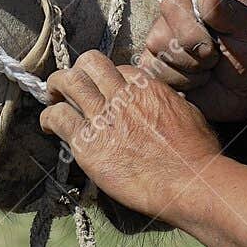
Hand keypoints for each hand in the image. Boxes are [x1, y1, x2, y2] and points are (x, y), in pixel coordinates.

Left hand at [40, 50, 223, 224]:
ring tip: (52, 96)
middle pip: (90, 63)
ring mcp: (103, 117)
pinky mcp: (88, 142)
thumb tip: (164, 101)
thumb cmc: (197, 156)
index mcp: (148, 87)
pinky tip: (49, 125)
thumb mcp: (190, 114)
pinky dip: (49, 118)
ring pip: (68, 82)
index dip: (108, 79)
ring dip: (56, 86)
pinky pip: (59, 117)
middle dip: (78, 70)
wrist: (188, 183)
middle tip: (70, 84)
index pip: (118, 68)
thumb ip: (169, 102)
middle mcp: (123, 95)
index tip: (104, 91)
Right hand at [141, 0, 246, 126]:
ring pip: (156, 60)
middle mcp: (171, 19)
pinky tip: (198, 81)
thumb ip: (226, 10)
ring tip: (209, 69)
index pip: (172, 7)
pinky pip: (156, 78)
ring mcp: (162, 45)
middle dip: (194, 55)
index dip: (192, 31)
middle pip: (159, 37)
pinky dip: (182, 85)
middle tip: (216, 57)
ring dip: (190, 72)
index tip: (218, 41)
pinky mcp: (159, 70)